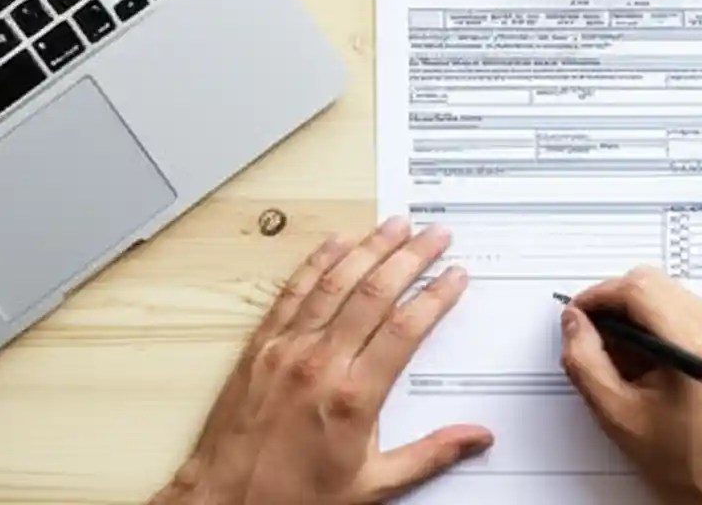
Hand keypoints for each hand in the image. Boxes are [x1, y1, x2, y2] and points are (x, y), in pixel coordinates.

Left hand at [151, 218, 492, 504]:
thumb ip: (430, 456)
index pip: (406, 329)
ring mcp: (286, 349)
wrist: (225, 501)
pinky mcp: (260, 346)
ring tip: (395, 225)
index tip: (455, 276)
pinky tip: (336, 243)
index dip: (436, 296)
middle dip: (411, 257)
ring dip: (369, 248)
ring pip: (335, 283)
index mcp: (353, 397)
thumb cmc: (293, 498)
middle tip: (436, 235)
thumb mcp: (372, 486)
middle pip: (375, 293)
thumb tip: (476, 437)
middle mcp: (320, 364)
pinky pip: (293, 292)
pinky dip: (317, 262)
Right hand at [560, 268, 701, 504]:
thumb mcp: (618, 413)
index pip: (636, 289)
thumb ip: (586, 361)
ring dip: (632, 314)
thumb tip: (573, 322)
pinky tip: (642, 362)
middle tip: (592, 338)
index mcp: (695, 343)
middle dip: (613, 304)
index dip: (597, 296)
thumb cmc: (686, 461)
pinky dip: (651, 323)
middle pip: (650, 283)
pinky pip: (679, 308)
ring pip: (663, 292)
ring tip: (619, 360)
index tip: (576, 316)